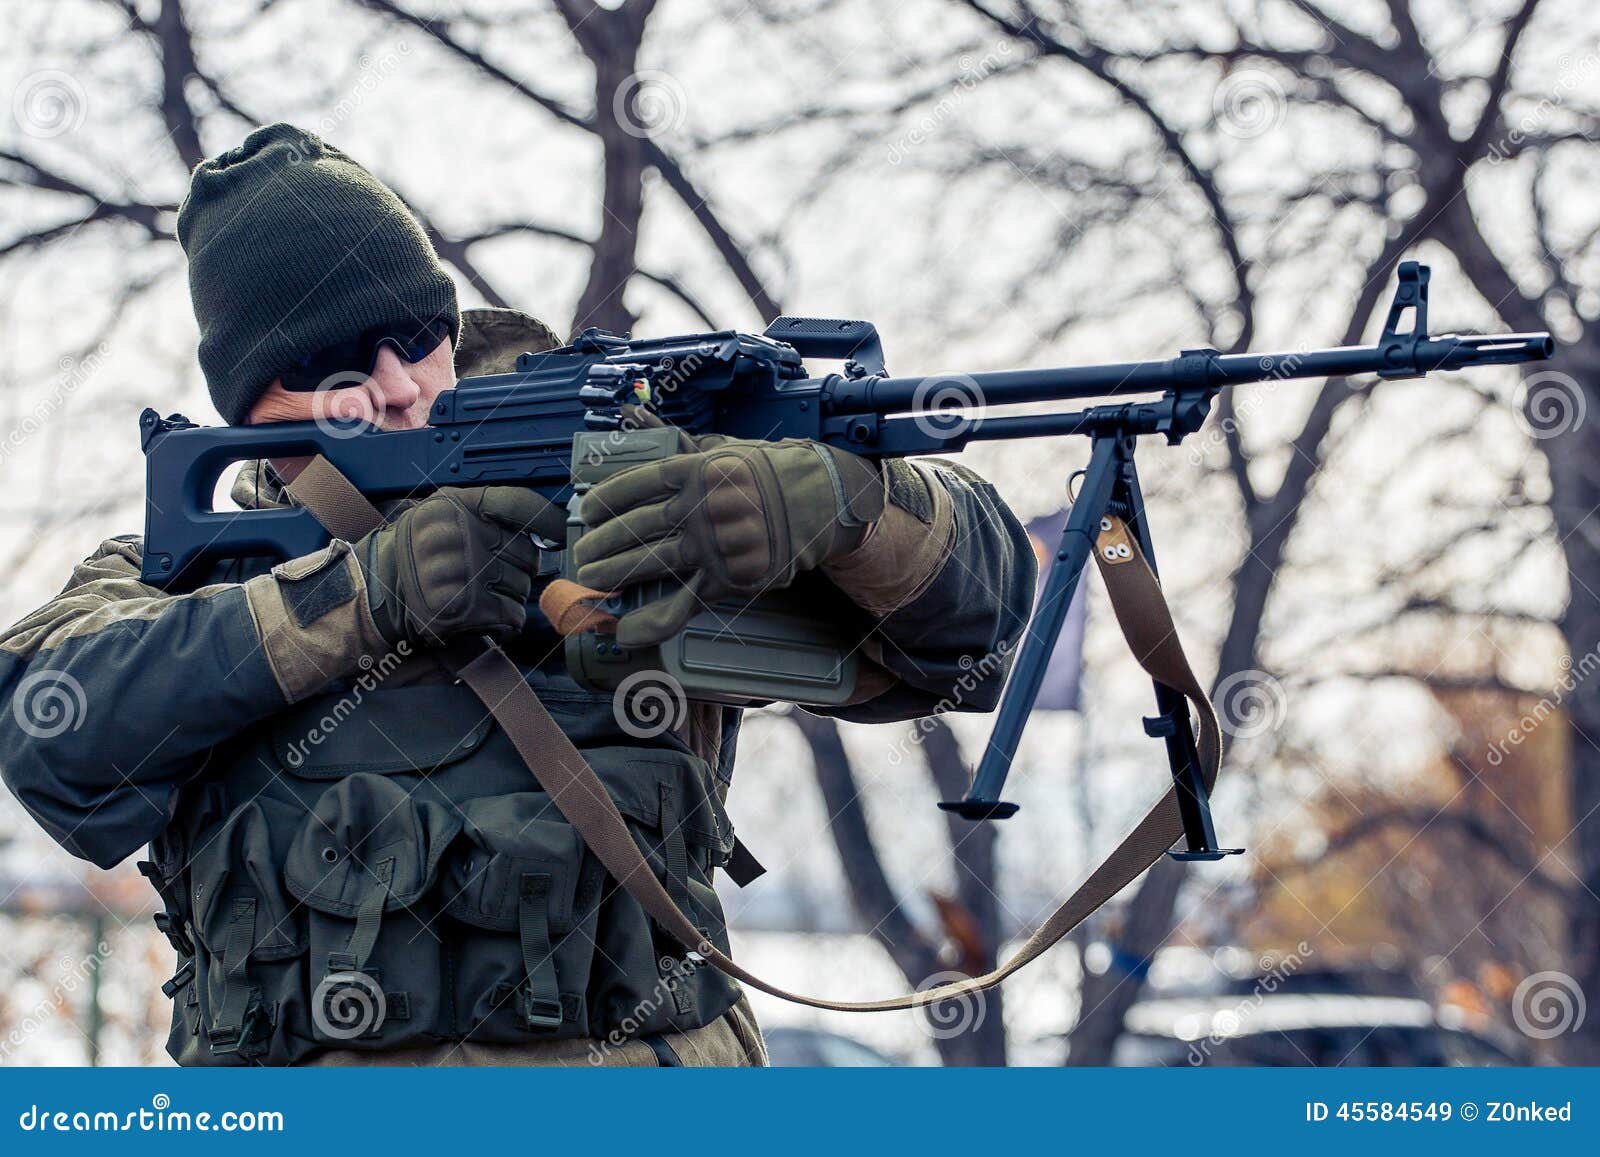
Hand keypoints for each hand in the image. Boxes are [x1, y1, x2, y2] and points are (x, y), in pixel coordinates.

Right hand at [358, 486, 564, 647]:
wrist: (375, 594)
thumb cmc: (415, 556)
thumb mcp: (440, 516)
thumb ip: (484, 516)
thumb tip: (542, 533)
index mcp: (457, 506)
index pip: (518, 503)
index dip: (547, 518)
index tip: (562, 531)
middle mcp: (462, 534)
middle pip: (528, 553)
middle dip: (520, 569)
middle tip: (494, 577)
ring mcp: (463, 571)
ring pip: (523, 587)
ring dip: (511, 597)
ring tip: (481, 596)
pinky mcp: (464, 607)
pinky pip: (512, 615)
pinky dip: (506, 622)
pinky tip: (486, 618)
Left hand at [572, 430, 884, 646]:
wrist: (818, 501)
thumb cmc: (768, 472)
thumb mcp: (724, 449)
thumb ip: (681, 444)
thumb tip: (634, 413)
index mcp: (693, 472)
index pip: (633, 486)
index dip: (605, 500)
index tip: (587, 510)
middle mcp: (698, 510)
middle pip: (633, 530)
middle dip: (600, 545)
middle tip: (582, 555)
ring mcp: (711, 547)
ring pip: (648, 566)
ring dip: (612, 576)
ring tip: (590, 581)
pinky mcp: (726, 580)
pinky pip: (678, 607)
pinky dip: (647, 623)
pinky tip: (622, 630)